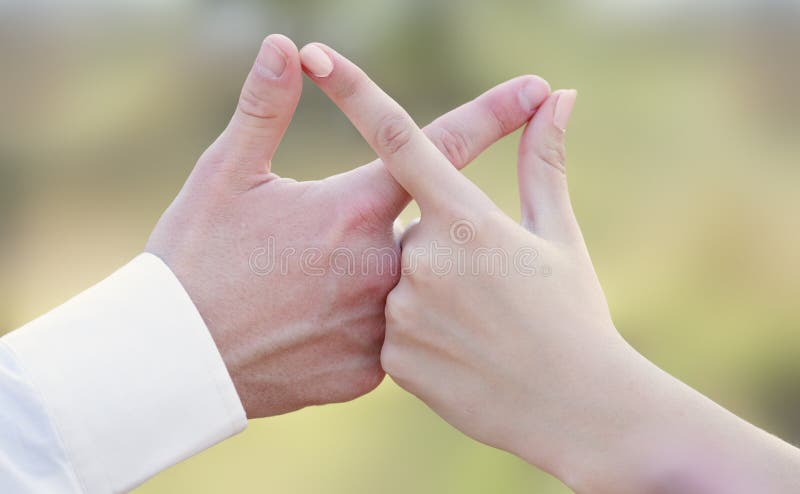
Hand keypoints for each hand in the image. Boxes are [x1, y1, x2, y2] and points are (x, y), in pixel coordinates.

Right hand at [145, 35, 550, 417]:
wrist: (177, 362)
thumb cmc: (196, 260)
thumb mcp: (223, 175)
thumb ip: (262, 109)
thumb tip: (284, 46)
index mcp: (353, 209)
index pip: (438, 150)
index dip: (492, 115)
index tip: (538, 91)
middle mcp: (381, 266)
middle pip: (430, 224)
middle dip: (403, 221)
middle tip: (337, 239)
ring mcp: (379, 324)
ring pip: (409, 284)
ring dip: (381, 274)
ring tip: (316, 286)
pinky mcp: (368, 371)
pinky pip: (389, 336)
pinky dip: (366, 320)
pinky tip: (321, 324)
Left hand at [303, 43, 799, 492]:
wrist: (575, 411)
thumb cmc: (574, 316)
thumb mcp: (559, 236)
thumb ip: (545, 161)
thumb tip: (557, 96)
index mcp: (466, 220)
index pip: (400, 140)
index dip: (353, 92)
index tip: (315, 54)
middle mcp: (424, 261)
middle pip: (410, 229)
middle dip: (443, 249)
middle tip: (487, 289)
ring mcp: (404, 312)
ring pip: (401, 280)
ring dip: (432, 292)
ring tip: (477, 326)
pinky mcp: (391, 358)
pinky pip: (394, 326)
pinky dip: (422, 330)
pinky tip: (459, 353)